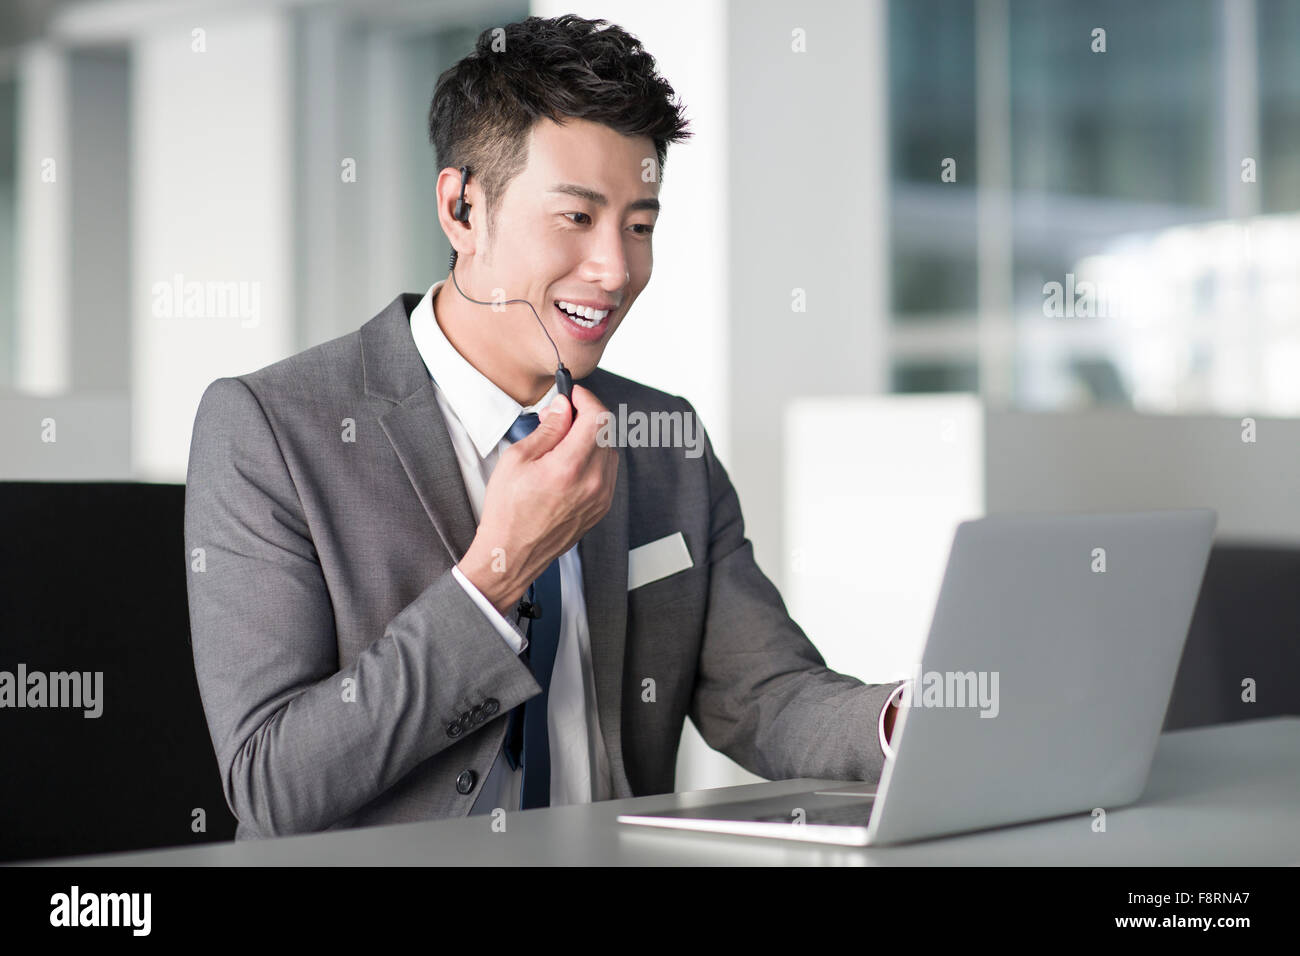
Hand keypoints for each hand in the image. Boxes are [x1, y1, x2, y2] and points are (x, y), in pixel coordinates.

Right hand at [457, 385, 618, 615]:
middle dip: (584, 416)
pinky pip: (607, 471)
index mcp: (569, 467)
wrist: (512, 552)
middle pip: (606, 431)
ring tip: (560, 443)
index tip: (573, 394)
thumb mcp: (517, 459)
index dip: (586, 398)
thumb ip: (548, 429)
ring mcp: (601, 497)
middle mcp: (592, 482)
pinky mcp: (602, 507)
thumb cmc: (508, 509)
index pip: (597, 417)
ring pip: (609, 449)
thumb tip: (564, 407)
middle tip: (559, 417)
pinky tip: (569, 462)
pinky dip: (593, 458)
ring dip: (590, 437)